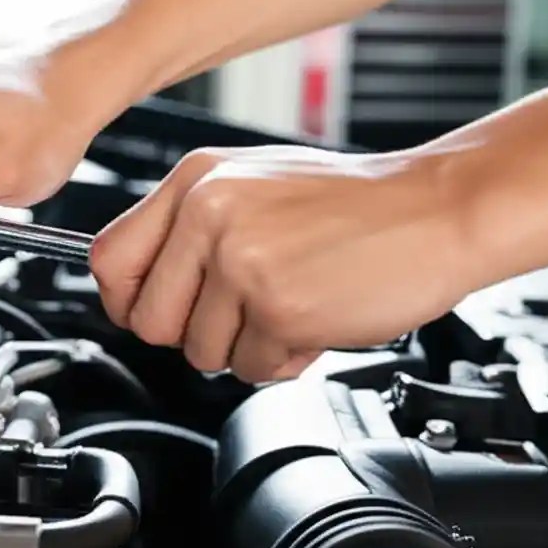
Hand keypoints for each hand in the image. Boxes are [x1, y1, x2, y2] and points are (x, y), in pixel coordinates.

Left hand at [89, 145, 477, 382]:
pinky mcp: (278, 308)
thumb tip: (136, 287)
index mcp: (197, 180)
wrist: (436, 211)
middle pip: (149, 321)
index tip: (154, 309)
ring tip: (289, 305)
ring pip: (200, 352)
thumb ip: (190, 229)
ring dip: (245, 346)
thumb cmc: (354, 205)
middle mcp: (209, 214)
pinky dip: (284, 358)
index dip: (128, 300)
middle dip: (193, 334)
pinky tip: (315, 318)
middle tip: (239, 316)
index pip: (110, 259)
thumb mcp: (253, 186)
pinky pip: (253, 368)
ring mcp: (241, 262)